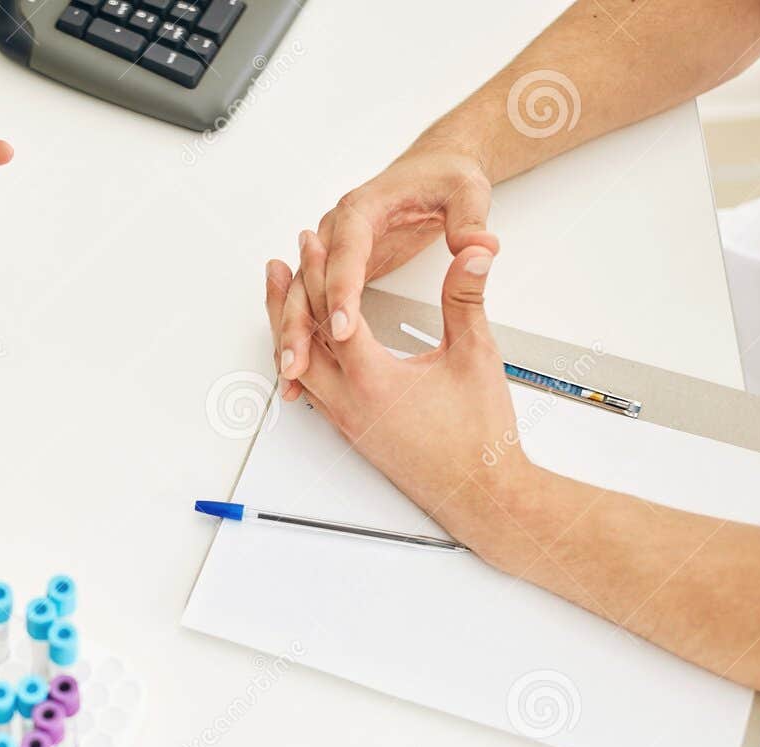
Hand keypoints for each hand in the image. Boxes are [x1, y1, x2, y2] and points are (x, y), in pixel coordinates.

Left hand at [264, 241, 531, 559]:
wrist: (479, 492)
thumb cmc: (479, 437)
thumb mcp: (476, 356)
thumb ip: (466, 299)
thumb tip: (472, 254)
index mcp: (372, 380)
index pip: (332, 313)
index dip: (321, 271)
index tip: (313, 242)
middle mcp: (348, 402)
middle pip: (301, 339)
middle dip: (290, 295)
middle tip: (283, 261)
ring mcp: (345, 420)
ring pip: (301, 367)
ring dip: (288, 329)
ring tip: (280, 297)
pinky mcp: (351, 430)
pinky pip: (314, 388)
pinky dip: (303, 359)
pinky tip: (307, 348)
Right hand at [278, 143, 494, 397]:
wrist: (433, 170)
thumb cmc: (443, 178)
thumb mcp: (466, 192)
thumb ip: (471, 221)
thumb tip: (480, 248)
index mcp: (363, 209)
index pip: (346, 253)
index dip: (341, 293)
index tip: (344, 329)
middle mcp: (338, 230)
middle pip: (309, 282)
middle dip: (300, 326)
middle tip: (298, 363)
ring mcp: (333, 252)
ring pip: (302, 299)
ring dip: (292, 338)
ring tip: (291, 377)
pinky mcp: (338, 272)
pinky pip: (311, 306)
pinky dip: (303, 337)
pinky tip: (300, 371)